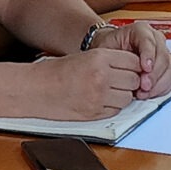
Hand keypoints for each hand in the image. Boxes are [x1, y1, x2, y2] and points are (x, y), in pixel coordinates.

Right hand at [27, 49, 141, 119]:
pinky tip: (101, 100)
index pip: (134, 62)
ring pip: (128, 98)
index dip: (133, 66)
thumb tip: (131, 68)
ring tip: (109, 91)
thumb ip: (108, 61)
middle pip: (134, 80)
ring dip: (123, 95)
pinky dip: (113, 107)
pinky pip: (116, 110)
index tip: (129, 68)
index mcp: (98, 57)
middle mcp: (101, 76)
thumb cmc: (55, 71)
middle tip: (120, 81)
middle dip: (130, 82)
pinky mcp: (95, 113)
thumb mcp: (84, 56)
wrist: (36, 88)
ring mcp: (99, 96)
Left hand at [90, 22, 170, 99]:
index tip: (145, 68)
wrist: (110, 51)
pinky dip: (161, 89)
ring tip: (143, 93)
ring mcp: (162, 53)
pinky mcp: (166, 67)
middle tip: (144, 86)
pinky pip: (170, 80)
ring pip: (169, 69)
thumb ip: (114, 56)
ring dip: (158, 84)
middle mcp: (155, 39)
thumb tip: (125, 69)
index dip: (149, 55)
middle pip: (162, 56)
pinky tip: (148, 94)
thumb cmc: (108, 47)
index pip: (149, 41)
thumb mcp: (106, 47)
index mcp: (140, 30)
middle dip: (154, 74)